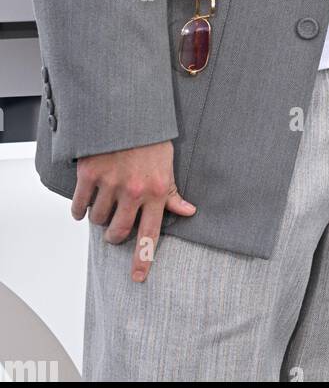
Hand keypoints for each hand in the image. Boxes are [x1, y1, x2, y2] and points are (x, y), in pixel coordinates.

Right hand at [71, 141, 195, 282]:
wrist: (127, 110)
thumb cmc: (150, 138)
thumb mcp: (168, 164)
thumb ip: (173, 192)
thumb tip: (188, 211)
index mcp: (157, 191)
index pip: (150, 234)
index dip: (143, 259)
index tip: (138, 277)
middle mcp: (134, 191)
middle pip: (118, 232)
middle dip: (115, 236)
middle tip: (115, 229)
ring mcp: (110, 183)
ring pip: (98, 220)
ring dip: (99, 218)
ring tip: (104, 203)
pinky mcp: (89, 174)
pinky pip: (80, 206)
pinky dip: (80, 210)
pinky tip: (84, 204)